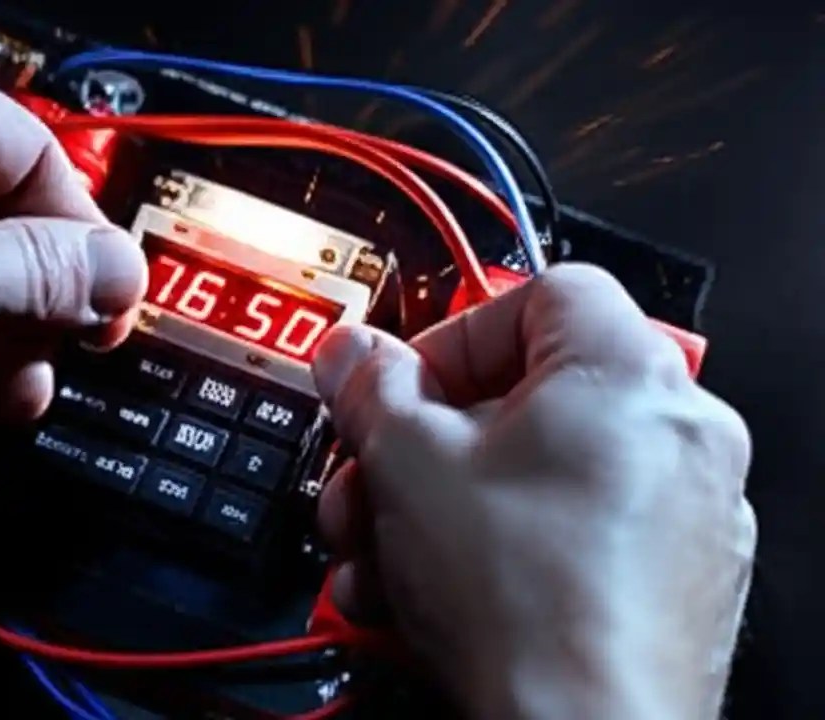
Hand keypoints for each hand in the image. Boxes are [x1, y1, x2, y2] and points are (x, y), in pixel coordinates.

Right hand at [312, 265, 754, 718]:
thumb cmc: (526, 608)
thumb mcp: (406, 464)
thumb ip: (371, 387)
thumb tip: (352, 356)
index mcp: (629, 374)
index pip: (535, 294)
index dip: (445, 335)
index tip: (393, 384)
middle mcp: (677, 435)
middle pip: (520, 399)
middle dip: (416, 445)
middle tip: (369, 478)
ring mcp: (682, 515)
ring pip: (529, 477)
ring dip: (434, 508)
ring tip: (379, 555)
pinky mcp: (669, 583)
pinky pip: (562, 535)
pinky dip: (491, 552)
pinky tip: (422, 595)